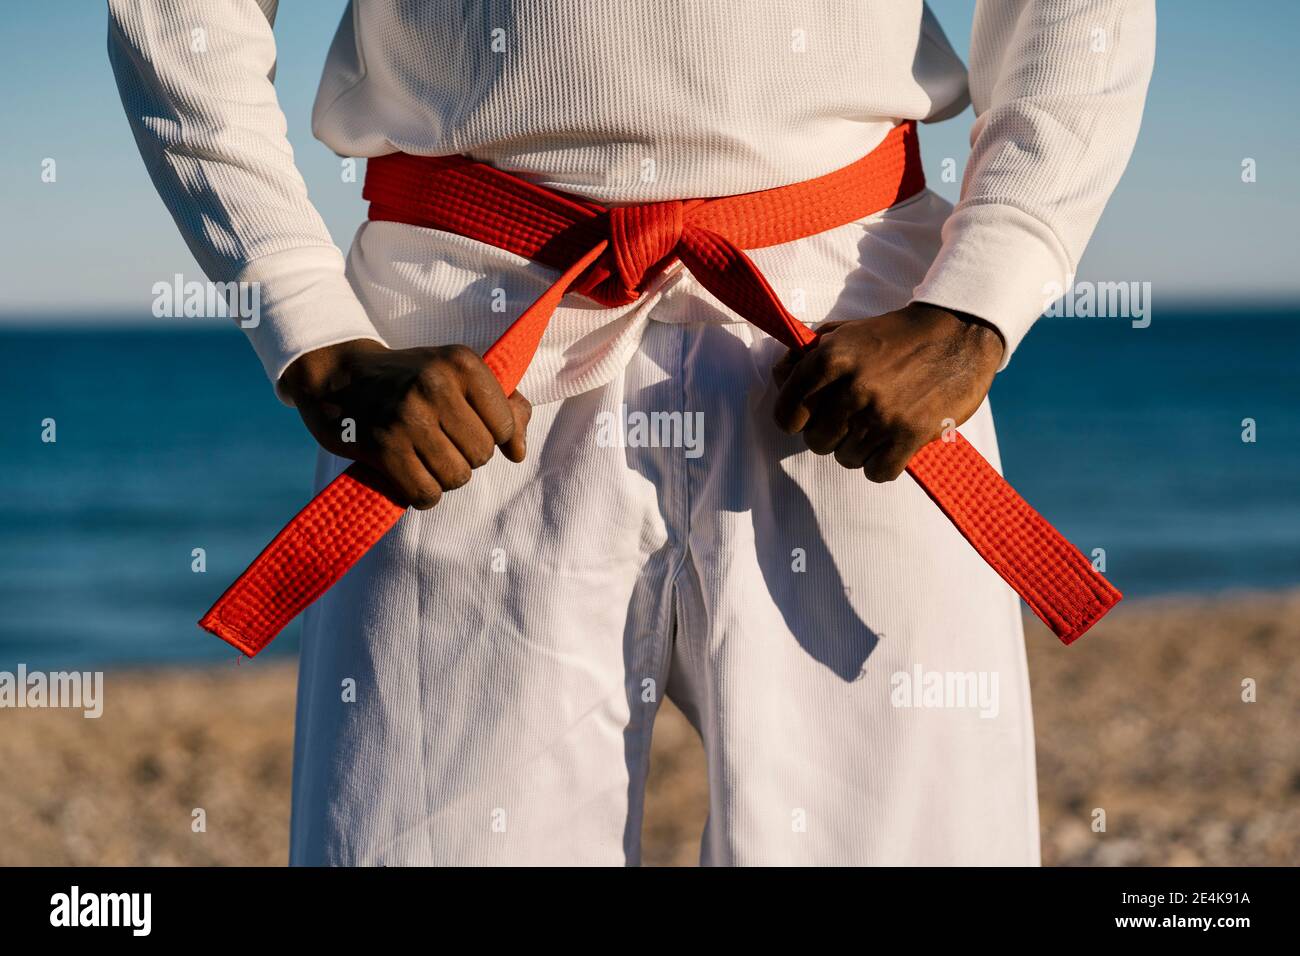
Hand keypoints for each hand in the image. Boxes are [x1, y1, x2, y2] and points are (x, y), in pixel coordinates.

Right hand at [281, 339, 529, 508]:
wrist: (337, 377)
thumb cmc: (409, 379)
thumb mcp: (457, 375)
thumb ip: (503, 406)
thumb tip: (519, 452)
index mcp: (461, 363)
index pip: (506, 426)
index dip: (494, 437)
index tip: (468, 428)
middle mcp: (435, 386)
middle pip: (482, 455)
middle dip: (466, 457)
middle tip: (441, 443)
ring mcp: (408, 418)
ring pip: (457, 477)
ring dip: (444, 478)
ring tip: (425, 458)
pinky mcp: (383, 448)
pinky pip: (425, 494)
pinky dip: (422, 494)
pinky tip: (410, 476)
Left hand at [772, 303, 1003, 481]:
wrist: (959, 332)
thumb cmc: (897, 334)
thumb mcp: (848, 331)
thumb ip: (809, 353)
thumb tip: (781, 377)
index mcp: (831, 358)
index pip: (787, 412)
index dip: (792, 419)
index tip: (804, 418)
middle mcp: (852, 388)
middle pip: (816, 441)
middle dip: (828, 434)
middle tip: (847, 420)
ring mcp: (881, 415)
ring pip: (845, 458)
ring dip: (856, 449)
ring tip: (874, 428)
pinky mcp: (909, 435)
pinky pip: (877, 472)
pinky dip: (880, 465)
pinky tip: (889, 446)